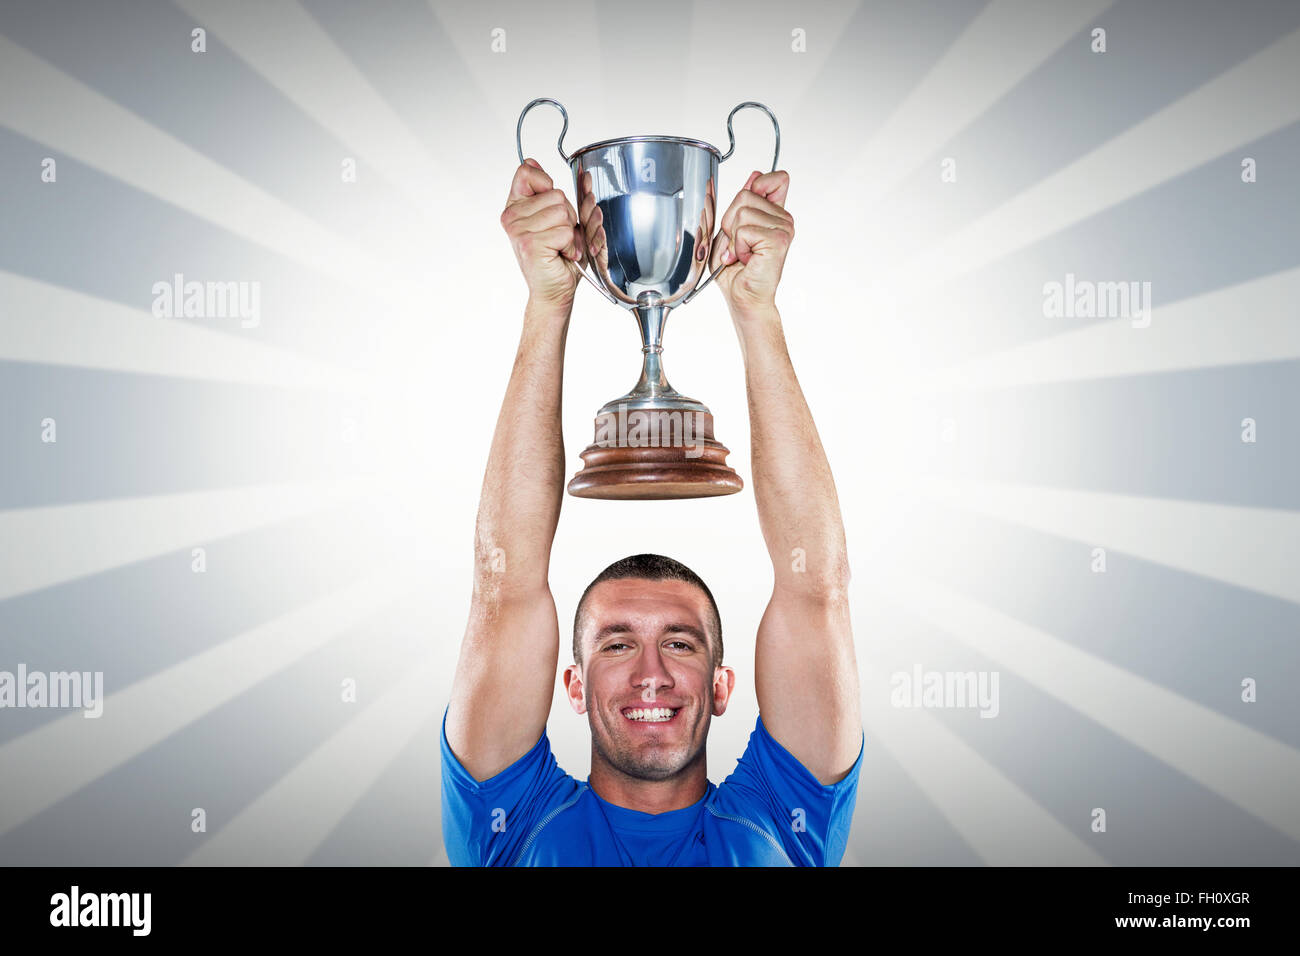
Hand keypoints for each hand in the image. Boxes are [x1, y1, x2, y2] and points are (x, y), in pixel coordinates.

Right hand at [501, 159, 585, 307]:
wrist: (554, 290)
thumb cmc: (557, 256)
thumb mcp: (553, 216)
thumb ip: (545, 190)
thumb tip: (531, 160)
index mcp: (515, 206)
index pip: (527, 171)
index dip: (546, 183)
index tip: (550, 204)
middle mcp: (511, 216)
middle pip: (556, 193)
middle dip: (568, 215)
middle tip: (560, 236)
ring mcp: (518, 230)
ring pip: (562, 212)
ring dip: (571, 232)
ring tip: (562, 246)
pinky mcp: (530, 244)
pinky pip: (565, 231)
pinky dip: (572, 245)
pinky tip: (562, 255)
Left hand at [709, 170, 793, 317]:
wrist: (742, 297)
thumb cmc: (735, 270)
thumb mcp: (731, 229)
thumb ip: (742, 204)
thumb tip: (755, 176)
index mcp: (775, 214)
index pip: (777, 178)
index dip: (757, 185)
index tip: (744, 213)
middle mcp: (783, 219)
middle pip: (745, 194)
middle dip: (730, 220)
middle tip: (737, 244)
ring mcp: (784, 228)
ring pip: (742, 212)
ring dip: (733, 237)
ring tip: (742, 253)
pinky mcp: (778, 240)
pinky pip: (744, 230)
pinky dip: (737, 247)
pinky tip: (747, 259)